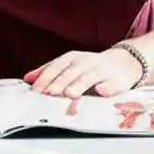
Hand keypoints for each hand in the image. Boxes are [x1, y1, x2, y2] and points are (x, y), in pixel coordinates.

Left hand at [24, 48, 143, 97]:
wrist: (126, 62)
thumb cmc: (91, 67)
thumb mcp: (70, 65)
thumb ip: (49, 71)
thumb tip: (27, 78)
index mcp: (73, 59)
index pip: (57, 66)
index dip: (47, 76)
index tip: (36, 89)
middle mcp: (87, 63)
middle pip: (72, 71)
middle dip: (60, 81)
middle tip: (50, 92)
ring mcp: (103, 71)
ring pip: (90, 77)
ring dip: (80, 84)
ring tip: (70, 94)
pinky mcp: (118, 81)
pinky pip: (112, 84)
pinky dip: (107, 87)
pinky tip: (101, 91)